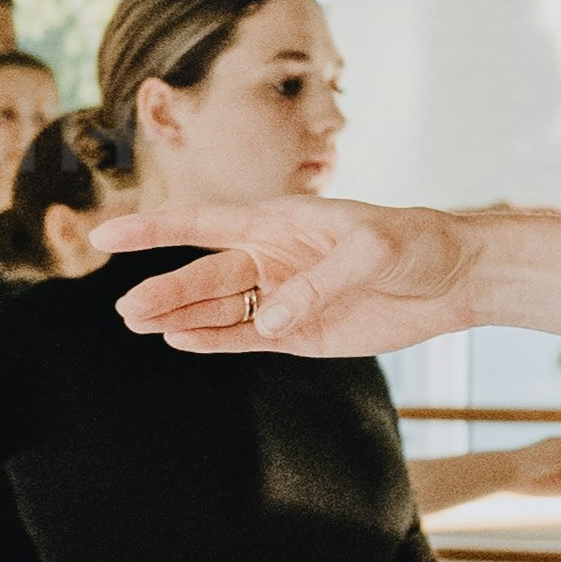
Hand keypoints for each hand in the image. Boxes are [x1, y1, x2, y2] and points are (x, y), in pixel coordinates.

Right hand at [121, 198, 484, 358]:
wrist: (456, 277)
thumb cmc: (415, 243)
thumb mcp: (373, 249)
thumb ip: (320, 282)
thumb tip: (269, 319)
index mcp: (278, 220)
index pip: (202, 223)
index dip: (152, 229)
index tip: (104, 234)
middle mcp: (271, 256)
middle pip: (204, 273)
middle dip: (165, 288)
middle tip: (129, 308)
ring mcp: (283, 296)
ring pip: (219, 307)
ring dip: (181, 315)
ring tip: (140, 322)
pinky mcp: (300, 332)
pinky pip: (247, 336)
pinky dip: (215, 340)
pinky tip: (181, 341)